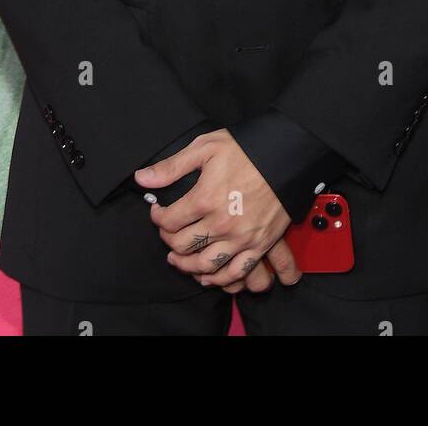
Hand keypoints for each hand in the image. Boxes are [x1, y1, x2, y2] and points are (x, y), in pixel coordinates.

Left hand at [134, 128, 295, 289]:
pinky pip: (235, 272)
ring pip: (205, 265)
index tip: (158, 213)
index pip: (168, 221)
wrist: (286, 154)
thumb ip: (172, 166)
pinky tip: (208, 275)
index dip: (157, 218)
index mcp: (204, 198)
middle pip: (183, 245)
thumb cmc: (246, 148)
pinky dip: (219, 279)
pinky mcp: (259, 244)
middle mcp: (221, 223)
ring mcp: (241, 237)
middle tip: (167, 234)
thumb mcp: (205, 147)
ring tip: (179, 259)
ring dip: (187, 265)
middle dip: (169, 241)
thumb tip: (142, 178)